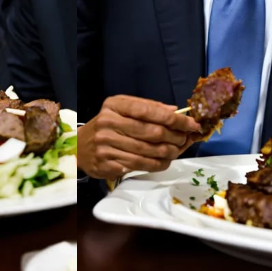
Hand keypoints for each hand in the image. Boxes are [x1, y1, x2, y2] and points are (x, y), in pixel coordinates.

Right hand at [76, 95, 202, 178]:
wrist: (79, 148)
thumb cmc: (107, 126)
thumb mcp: (123, 110)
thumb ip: (148, 108)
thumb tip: (175, 111)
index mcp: (114, 105)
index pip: (149, 111)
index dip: (174, 119)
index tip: (191, 124)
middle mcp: (108, 123)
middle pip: (151, 132)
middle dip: (174, 137)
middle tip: (186, 139)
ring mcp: (106, 144)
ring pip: (147, 151)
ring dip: (168, 153)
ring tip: (177, 151)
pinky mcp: (107, 162)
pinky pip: (139, 165)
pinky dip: (156, 165)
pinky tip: (164, 162)